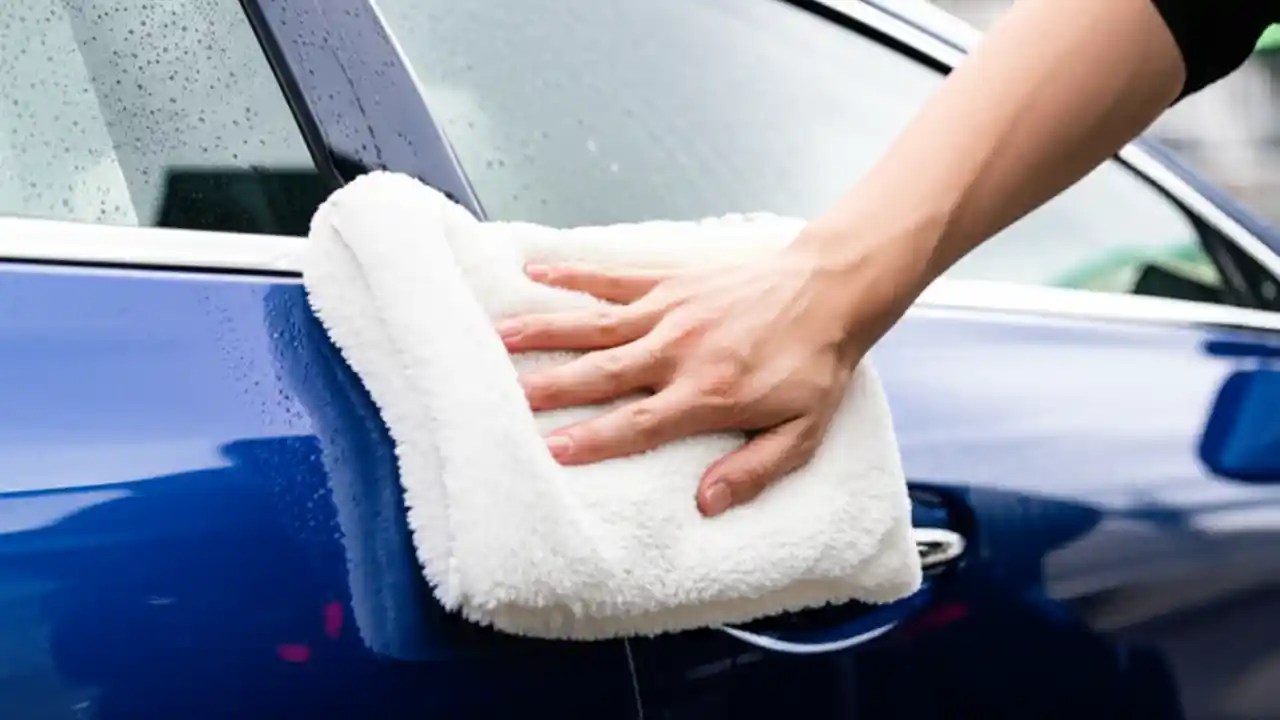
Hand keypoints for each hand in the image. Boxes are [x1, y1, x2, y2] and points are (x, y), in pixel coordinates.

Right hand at [496, 242, 891, 516]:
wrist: (831, 290)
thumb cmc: (814, 365)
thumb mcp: (801, 431)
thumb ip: (753, 470)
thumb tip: (705, 504)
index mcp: (705, 394)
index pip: (637, 424)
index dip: (592, 440)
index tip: (549, 451)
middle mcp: (676, 352)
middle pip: (601, 374)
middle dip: (550, 387)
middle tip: (502, 396)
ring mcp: (669, 311)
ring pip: (595, 325)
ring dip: (544, 331)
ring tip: (497, 336)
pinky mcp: (671, 281)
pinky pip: (614, 277)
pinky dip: (574, 274)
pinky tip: (535, 275)